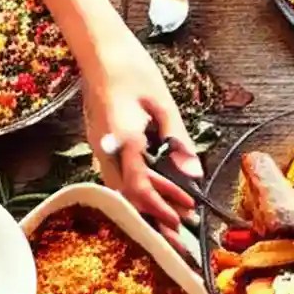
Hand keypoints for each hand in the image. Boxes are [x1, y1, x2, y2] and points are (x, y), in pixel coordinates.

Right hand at [81, 31, 201, 245]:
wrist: (99, 51)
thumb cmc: (132, 70)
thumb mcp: (164, 103)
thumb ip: (179, 141)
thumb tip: (194, 175)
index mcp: (124, 140)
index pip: (140, 187)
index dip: (161, 208)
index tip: (181, 222)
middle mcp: (107, 150)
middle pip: (128, 199)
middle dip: (154, 222)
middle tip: (179, 242)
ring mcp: (100, 149)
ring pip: (121, 192)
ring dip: (146, 210)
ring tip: (171, 225)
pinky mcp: (100, 146)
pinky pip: (118, 179)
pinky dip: (137, 194)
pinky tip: (154, 200)